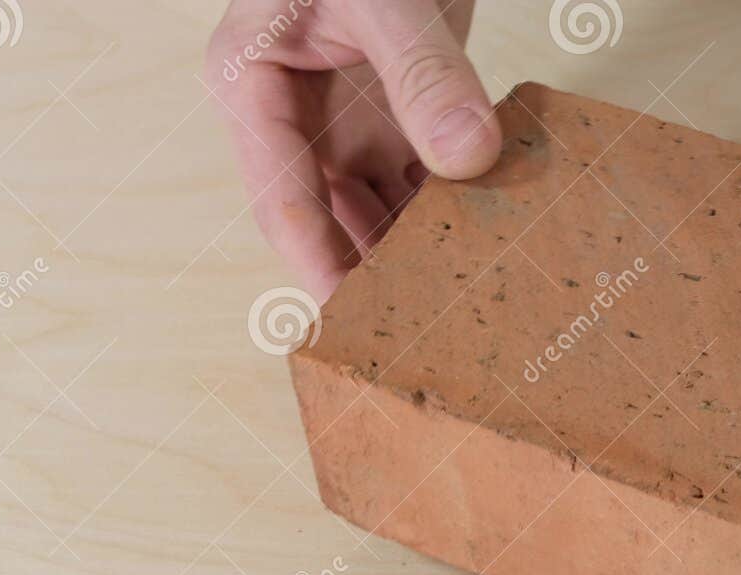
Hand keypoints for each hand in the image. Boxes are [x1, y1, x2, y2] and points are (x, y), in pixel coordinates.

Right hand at [207, 0, 500, 298]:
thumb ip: (426, 75)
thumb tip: (471, 160)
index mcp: (251, 83)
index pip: (279, 193)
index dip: (315, 258)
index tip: (349, 314)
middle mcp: (290, 116)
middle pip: (326, 218)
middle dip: (370, 273)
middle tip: (416, 333)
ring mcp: (342, 123)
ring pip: (375, 210)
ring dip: (416, 253)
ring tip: (461, 307)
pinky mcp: (394, 121)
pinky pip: (419, 184)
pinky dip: (451, 216)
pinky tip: (490, 251)